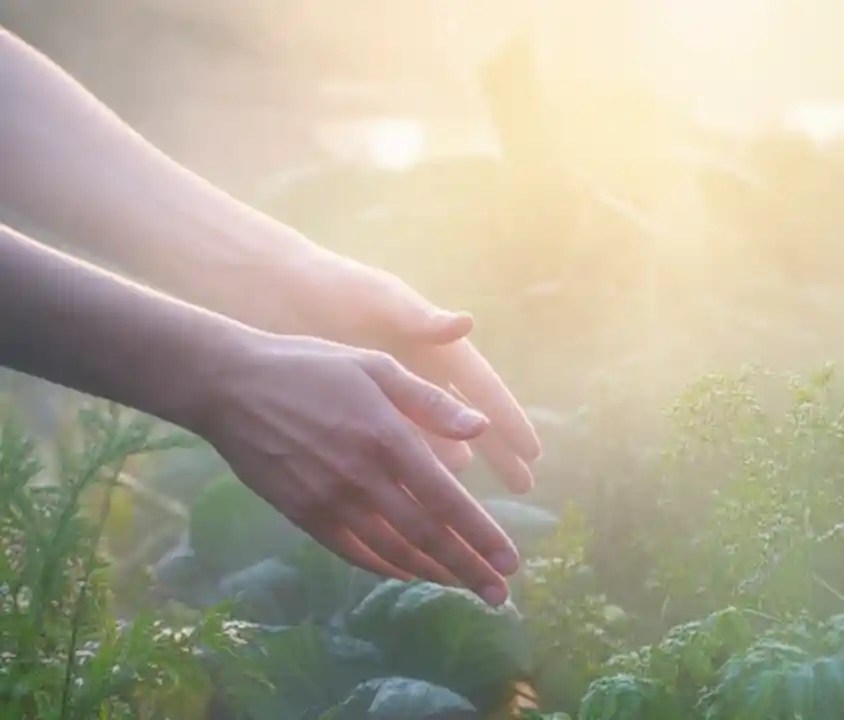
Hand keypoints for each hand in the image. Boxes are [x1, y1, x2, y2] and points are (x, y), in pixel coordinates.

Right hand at [194, 332, 519, 605]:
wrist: (231, 385)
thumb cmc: (313, 367)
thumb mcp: (377, 367)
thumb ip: (431, 402)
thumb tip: (482, 428)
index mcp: (388, 438)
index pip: (447, 500)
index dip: (482, 536)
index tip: (511, 562)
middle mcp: (362, 477)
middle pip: (426, 537)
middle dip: (468, 570)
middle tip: (501, 596)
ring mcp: (330, 500)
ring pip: (392, 552)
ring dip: (433, 574)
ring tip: (465, 588)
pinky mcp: (303, 513)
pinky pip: (353, 551)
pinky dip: (386, 567)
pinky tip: (410, 572)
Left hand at [287, 251, 540, 491]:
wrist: (277, 295)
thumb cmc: (336, 292)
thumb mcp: (380, 302)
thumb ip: (421, 320)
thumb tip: (466, 324)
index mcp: (433, 347)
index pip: (482, 389)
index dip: (509, 420)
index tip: (533, 451)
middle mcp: (419, 374)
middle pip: (467, 422)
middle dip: (496, 454)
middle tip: (523, 485)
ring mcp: (391, 394)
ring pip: (432, 440)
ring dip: (453, 465)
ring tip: (473, 494)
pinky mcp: (361, 411)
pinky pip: (395, 447)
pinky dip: (410, 468)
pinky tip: (419, 492)